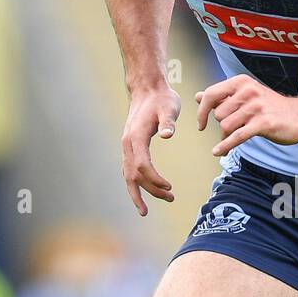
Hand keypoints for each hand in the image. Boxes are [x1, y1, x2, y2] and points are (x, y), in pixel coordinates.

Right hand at [121, 82, 180, 214]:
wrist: (147, 89)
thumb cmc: (161, 98)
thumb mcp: (168, 107)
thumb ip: (168, 121)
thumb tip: (168, 134)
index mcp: (135, 137)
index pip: (142, 165)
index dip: (154, 179)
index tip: (169, 187)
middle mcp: (127, 144)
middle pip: (134, 175)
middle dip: (150, 190)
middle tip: (171, 198)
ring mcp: (126, 146)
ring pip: (128, 175)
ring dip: (140, 192)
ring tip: (151, 207)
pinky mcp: (130, 146)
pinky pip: (129, 170)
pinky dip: (134, 184)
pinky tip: (142, 193)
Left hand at [195, 75, 297, 155]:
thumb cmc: (271, 107)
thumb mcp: (246, 96)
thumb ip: (222, 96)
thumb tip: (197, 97)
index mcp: (241, 82)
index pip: (211, 94)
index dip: (201, 111)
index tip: (201, 124)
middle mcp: (248, 92)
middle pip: (218, 114)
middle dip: (221, 126)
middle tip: (232, 130)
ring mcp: (256, 107)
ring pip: (225, 126)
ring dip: (227, 136)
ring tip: (236, 137)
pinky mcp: (263, 123)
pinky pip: (236, 136)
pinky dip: (225, 146)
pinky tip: (219, 152)